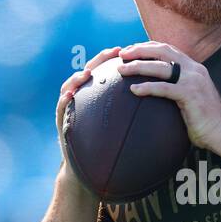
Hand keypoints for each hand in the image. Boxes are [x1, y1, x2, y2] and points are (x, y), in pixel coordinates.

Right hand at [57, 46, 119, 183]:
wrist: (87, 171)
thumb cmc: (106, 149)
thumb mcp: (120, 128)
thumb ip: (131, 114)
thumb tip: (159, 106)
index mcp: (96, 97)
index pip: (105, 73)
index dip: (114, 60)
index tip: (127, 50)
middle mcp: (81, 99)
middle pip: (88, 73)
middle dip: (98, 60)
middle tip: (112, 52)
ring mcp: (69, 109)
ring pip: (69, 87)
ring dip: (77, 78)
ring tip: (86, 73)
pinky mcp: (61, 122)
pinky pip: (61, 108)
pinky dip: (64, 100)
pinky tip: (70, 95)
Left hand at [119, 41, 220, 151]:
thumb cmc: (206, 121)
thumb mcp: (191, 99)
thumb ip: (178, 91)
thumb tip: (159, 94)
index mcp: (194, 68)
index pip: (168, 49)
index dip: (147, 47)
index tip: (130, 50)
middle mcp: (194, 70)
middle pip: (162, 51)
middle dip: (139, 50)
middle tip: (121, 54)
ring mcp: (193, 80)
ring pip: (160, 67)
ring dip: (138, 66)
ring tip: (121, 69)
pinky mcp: (190, 94)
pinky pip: (163, 88)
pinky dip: (147, 87)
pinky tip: (133, 90)